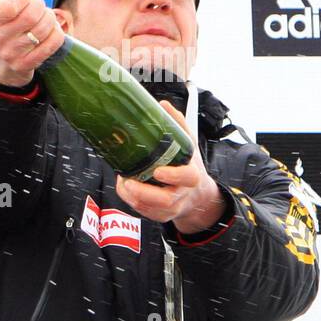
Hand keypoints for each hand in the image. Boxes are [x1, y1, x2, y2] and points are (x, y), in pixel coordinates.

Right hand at [0, 0, 63, 86]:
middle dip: (40, 4)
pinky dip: (56, 31)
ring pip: (45, 28)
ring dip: (49, 17)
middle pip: (32, 15)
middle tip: (37, 5)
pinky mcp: (25, 64)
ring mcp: (10, 54)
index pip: (12, 4)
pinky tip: (48, 30)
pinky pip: (54, 42)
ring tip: (42, 17)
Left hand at [115, 101, 227, 233]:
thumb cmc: (188, 166)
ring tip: (123, 183)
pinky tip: (124, 188)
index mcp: (191, 175)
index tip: (158, 170)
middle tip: (128, 182)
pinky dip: (131, 201)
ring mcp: (171, 207)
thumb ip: (178, 125)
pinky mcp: (160, 216)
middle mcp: (182, 194)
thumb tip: (163, 104)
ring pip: (151, 209)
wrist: (197, 196)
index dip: (173, 176)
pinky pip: (144, 212)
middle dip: (145, 193)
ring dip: (133, 197)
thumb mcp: (188, 144)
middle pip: (166, 200)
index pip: (187, 178)